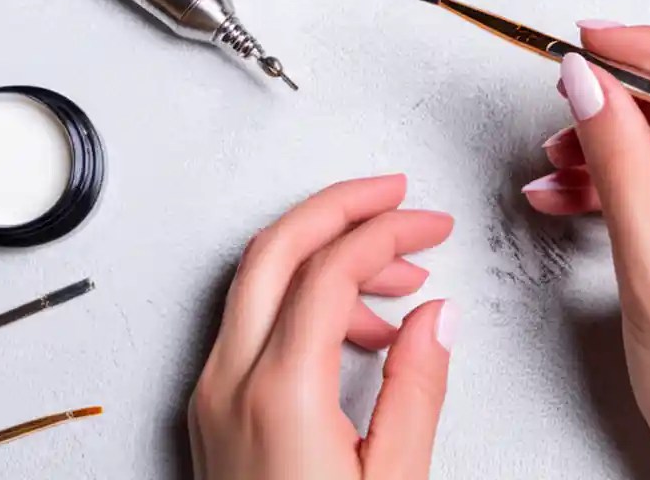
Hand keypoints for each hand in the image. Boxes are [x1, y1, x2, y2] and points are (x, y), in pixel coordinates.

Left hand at [188, 175, 459, 479]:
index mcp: (280, 396)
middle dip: (340, 208)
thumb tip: (437, 317)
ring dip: (326, 256)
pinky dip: (303, 300)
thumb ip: (417, 390)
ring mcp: (212, 397)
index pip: (329, 270)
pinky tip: (358, 327)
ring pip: (258, 281)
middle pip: (274, 250)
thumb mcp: (394, 479)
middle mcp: (230, 385)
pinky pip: (252, 325)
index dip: (387, 231)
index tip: (430, 225)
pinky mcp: (211, 413)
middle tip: (396, 197)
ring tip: (399, 282)